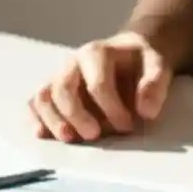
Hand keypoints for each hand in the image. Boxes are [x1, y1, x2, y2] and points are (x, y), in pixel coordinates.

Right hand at [27, 31, 172, 142]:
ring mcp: (59, 76)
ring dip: (53, 120)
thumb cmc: (140, 62)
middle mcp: (73, 63)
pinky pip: (35, 103)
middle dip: (77, 115)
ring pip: (44, 96)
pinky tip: (42, 134)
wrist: (129, 53)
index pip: (97, 83)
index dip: (111, 108)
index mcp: (97, 53)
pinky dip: (36, 119)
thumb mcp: (157, 65)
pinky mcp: (52, 91)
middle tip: (95, 135)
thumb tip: (146, 111)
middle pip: (63, 88)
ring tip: (69, 138)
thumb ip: (155, 84)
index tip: (128, 126)